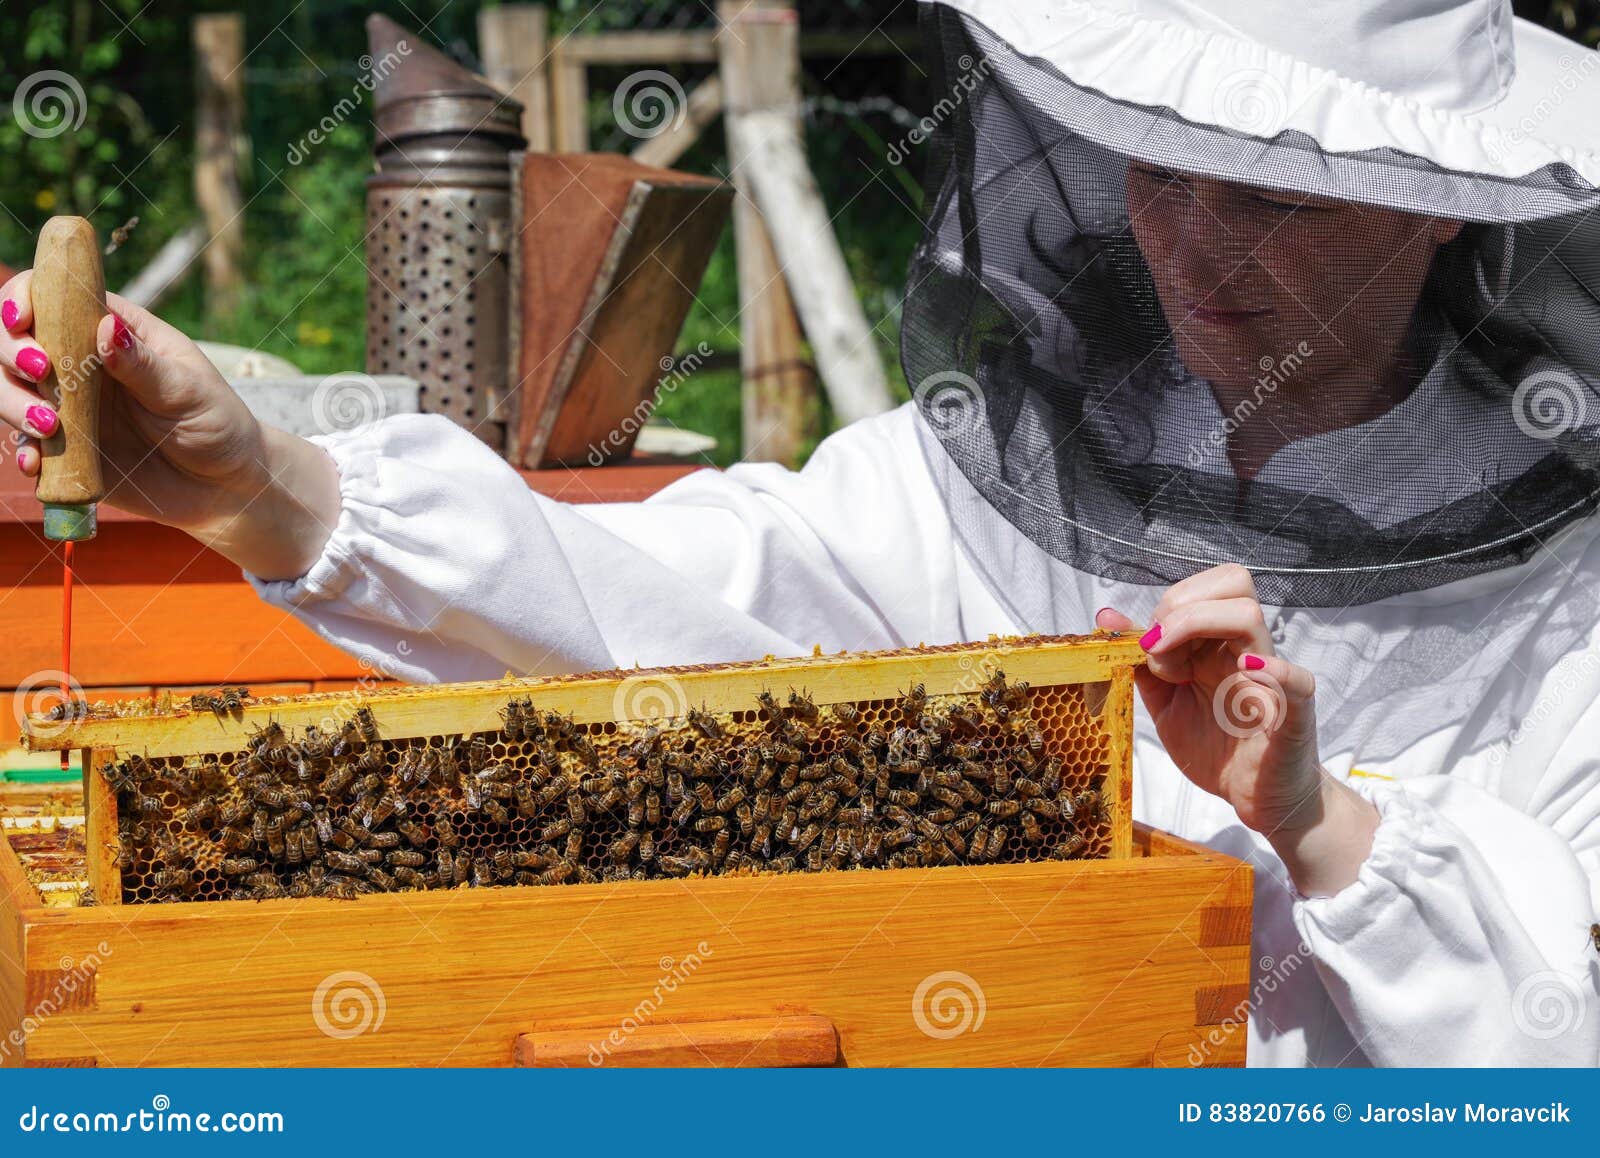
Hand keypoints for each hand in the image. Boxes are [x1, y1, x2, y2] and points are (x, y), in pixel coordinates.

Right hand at [0, 272, 339, 579]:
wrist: (225, 485)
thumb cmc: (216, 422)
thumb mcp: (189, 391)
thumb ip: (145, 365)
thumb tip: (108, 327)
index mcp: (112, 330)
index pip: (52, 295)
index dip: (24, 298)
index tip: (23, 320)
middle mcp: (80, 363)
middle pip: (14, 339)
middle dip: (10, 351)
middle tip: (40, 374)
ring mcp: (68, 406)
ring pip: (10, 390)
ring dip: (12, 402)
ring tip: (49, 426)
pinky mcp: (65, 449)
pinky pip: (27, 445)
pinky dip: (24, 452)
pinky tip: (37, 465)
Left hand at [1097, 564, 1377, 895]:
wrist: (1258, 799)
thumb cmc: (1216, 747)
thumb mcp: (1166, 702)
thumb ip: (1141, 661)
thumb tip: (1105, 616)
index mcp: (1220, 642)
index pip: (1206, 586)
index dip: (1172, 604)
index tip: (1147, 645)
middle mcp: (1247, 648)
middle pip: (1233, 583)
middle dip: (1182, 607)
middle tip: (1159, 649)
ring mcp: (1272, 675)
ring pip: (1250, 616)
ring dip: (1200, 628)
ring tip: (1177, 670)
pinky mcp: (1293, 711)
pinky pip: (1296, 679)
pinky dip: (1273, 669)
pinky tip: (1248, 670)